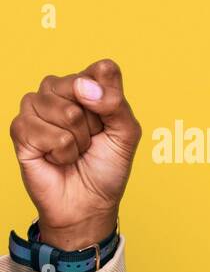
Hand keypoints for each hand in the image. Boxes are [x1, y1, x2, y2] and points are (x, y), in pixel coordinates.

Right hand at [9, 58, 140, 249]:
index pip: (102, 70)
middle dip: (95, 123)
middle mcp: (57, 90)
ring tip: (74, 150)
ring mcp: (35, 108)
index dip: (112, 100)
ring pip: (66, 112)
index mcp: (85, 85)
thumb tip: (85, 86)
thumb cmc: (107, 166)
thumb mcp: (127, 133)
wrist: (89, 201)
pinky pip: (51, 135)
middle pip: (81, 87)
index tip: (110, 122)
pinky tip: (57, 158)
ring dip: (79, 140)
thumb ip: (116, 103)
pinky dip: (63, 153)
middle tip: (91, 140)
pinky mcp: (20, 129)